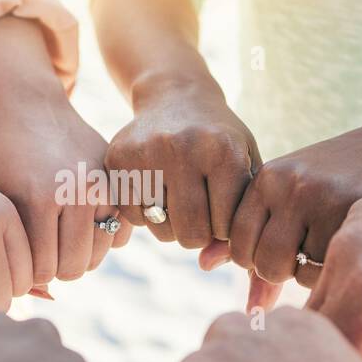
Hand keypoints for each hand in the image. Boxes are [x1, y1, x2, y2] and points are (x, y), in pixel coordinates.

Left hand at [0, 99, 130, 286]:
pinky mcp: (121, 180)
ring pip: (98, 254)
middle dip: (54, 268)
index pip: (43, 270)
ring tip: (56, 238)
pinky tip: (79, 224)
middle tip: (39, 252)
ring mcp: (105, 184)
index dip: (28, 272)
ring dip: (77, 254)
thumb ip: (9, 251)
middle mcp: (79, 190)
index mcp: (40, 198)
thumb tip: (44, 298)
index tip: (18, 260)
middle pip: (74, 267)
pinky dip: (102, 238)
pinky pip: (120, 234)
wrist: (27, 108)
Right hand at [105, 77, 259, 247]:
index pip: (227, 226)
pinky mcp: (117, 157)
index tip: (225, 210)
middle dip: (200, 233)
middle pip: (192, 233)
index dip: (227, 228)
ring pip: (161, 230)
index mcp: (222, 151)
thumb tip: (207, 265)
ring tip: (179, 201)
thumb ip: (240, 222)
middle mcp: (183, 148)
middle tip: (202, 214)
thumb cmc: (219, 142)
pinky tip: (156, 193)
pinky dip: (147, 216)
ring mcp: (146, 152)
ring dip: (173, 227)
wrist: (176, 97)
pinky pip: (134, 217)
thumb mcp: (243, 170)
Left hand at [220, 113, 361, 307]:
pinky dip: (335, 268)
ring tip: (328, 245)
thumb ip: (251, 230)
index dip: (257, 258)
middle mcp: (285, 184)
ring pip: (290, 269)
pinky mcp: (350, 211)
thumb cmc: (342, 178)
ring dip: (308, 272)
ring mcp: (317, 196)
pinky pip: (325, 268)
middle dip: (281, 270)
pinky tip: (352, 240)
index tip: (287, 247)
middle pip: (259, 260)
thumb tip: (202, 266)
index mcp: (265, 178)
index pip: (235, 242)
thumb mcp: (293, 196)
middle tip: (308, 252)